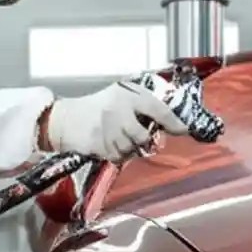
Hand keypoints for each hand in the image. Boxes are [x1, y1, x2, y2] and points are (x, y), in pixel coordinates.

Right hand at [45, 80, 187, 161]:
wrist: (67, 119)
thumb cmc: (100, 104)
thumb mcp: (122, 93)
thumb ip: (144, 102)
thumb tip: (171, 117)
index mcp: (128, 95)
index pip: (158, 110)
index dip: (173, 122)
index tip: (183, 130)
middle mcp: (119, 112)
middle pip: (144, 137)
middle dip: (145, 139)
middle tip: (142, 136)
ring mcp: (108, 131)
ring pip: (132, 149)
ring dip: (131, 147)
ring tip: (122, 138)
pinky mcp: (99, 146)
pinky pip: (120, 158)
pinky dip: (120, 155)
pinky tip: (112, 144)